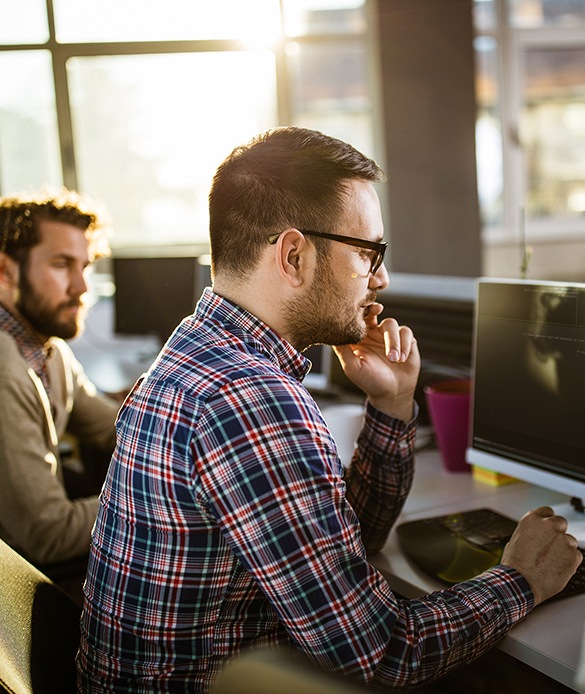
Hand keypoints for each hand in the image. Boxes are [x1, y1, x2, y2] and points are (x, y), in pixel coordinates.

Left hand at [333, 303, 420, 422]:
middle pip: (373, 312)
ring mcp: (389, 335)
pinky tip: (401, 359)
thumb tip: (332, 333)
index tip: (359, 308)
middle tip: (377, 309)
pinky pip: (406, 332)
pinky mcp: (405, 339)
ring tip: (393, 359)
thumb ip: (342, 350)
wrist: (392, 393)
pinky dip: (404, 345)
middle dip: (374, 308)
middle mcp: (373, 332)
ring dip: (393, 341)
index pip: (356, 318)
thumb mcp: (352, 367)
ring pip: (391, 323)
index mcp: (358, 337)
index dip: (357, 310)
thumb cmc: (369, 381)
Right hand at [501, 506, 582, 604]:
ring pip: (570, 540)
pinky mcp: (573, 555)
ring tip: (552, 562)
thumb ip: (530, 534)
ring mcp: (563, 539)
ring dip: (564, 548)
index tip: (547, 528)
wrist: (520, 583)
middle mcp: (549, 525)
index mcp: (532, 519)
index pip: (547, 511)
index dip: (547, 520)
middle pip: (561, 522)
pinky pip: (576, 556)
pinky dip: (570, 562)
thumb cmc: (515, 565)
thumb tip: (536, 537)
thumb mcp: (515, 540)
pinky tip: (557, 568)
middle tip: (551, 546)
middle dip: (558, 533)